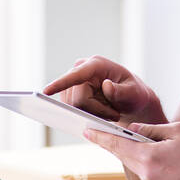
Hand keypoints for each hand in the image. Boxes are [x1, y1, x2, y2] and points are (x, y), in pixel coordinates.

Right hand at [42, 55, 166, 128]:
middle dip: (96, 111)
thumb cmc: (133, 93)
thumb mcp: (134, 93)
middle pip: (77, 100)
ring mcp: (73, 81)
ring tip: (109, 111)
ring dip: (92, 113)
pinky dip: (86, 115)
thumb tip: (106, 86)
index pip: (76, 75)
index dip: (60, 83)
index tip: (45, 92)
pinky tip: (100, 112)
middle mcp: (81, 69)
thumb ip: (122, 91)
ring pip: (73, 107)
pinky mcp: (69, 93)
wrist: (130, 98)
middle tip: (114, 114)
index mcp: (96, 64)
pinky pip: (72, 110)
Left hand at [83, 121, 179, 179]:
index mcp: (150, 158)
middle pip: (126, 156)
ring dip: (142, 154)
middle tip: (111, 131)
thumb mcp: (178, 130)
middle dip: (120, 144)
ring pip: (140, 165)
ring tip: (160, 144)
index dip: (100, 137)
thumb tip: (132, 131)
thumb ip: (151, 130)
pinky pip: (151, 174)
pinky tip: (170, 158)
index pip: (118, 145)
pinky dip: (153, 164)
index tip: (86, 131)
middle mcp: (148, 176)